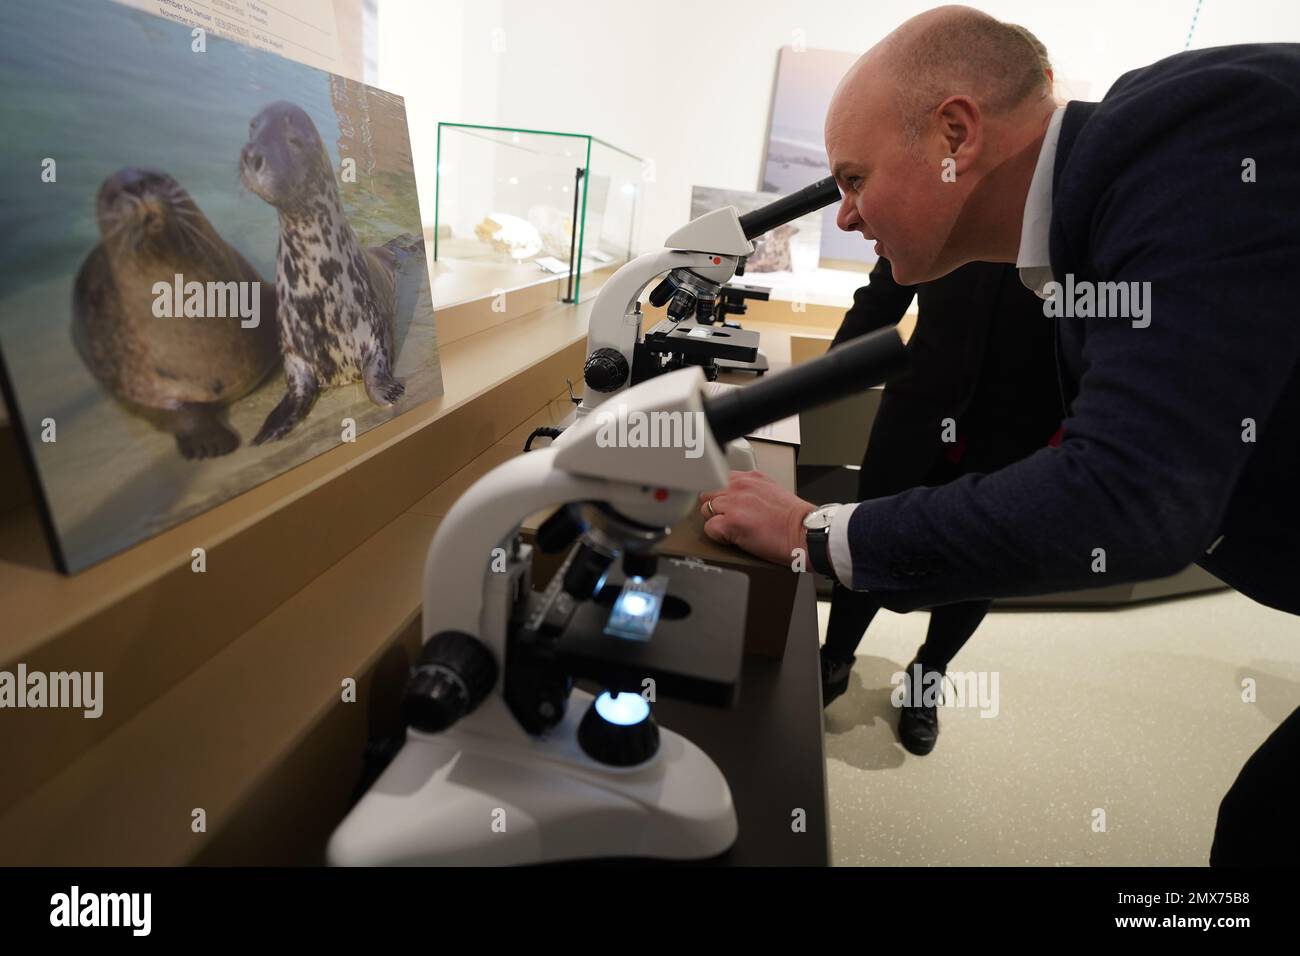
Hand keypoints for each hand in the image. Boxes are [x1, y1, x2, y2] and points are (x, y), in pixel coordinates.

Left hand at [699, 470, 815, 566]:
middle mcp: (740, 486)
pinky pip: (709, 528)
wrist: (806, 532)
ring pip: (706, 510)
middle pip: (708, 493)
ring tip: (732, 530)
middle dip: (716, 507)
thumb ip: (752, 490)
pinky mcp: (731, 522)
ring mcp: (734, 503)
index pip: (719, 479)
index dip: (722, 496)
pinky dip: (718, 536)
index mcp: (750, 477)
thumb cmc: (795, 519)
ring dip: (716, 521)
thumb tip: (737, 498)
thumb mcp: (772, 490)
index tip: (727, 506)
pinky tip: (733, 539)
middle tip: (728, 519)